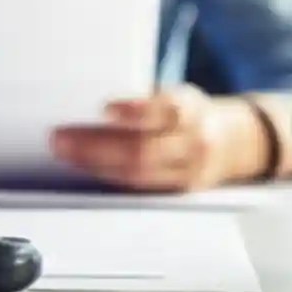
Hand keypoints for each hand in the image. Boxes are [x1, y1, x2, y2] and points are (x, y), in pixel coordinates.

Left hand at [50, 85, 259, 191]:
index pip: (167, 111)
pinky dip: (107, 177)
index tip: (106, 109)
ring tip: (65, 152)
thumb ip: (146, 103)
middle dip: (97, 145)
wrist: (232, 144)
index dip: (137, 111)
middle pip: (144, 150)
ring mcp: (187, 174)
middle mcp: (194, 144)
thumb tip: (88, 106)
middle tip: (60, 138)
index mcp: (193, 111)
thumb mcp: (177, 97)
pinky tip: (84, 168)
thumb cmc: (189, 114)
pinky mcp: (176, 195)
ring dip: (94, 164)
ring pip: (137, 175)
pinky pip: (137, 189)